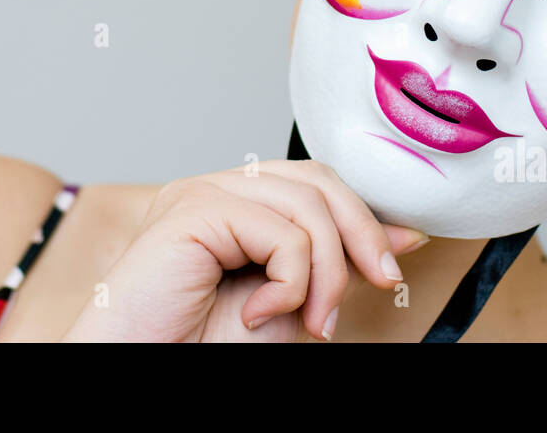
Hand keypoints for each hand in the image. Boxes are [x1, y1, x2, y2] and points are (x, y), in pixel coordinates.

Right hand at [60, 159, 427, 341]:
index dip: (364, 213)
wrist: (142, 367)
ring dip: (328, 271)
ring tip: (315, 322)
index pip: (314, 182)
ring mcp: (202, 193)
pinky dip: (290, 282)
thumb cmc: (197, 344)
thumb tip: (400, 237)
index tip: (404, 248)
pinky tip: (260, 315)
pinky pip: (280, 231)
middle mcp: (216, 189)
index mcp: (235, 204)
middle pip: (317, 179)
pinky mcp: (194, 209)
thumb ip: (330, 265)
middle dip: (361, 232)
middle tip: (381, 284)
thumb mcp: (288, 302)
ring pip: (306, 204)